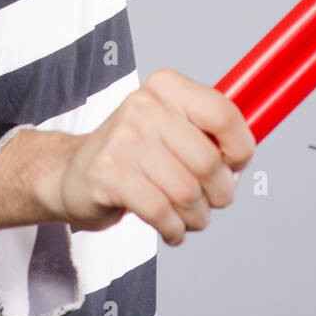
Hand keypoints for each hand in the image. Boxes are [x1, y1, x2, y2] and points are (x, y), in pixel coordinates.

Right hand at [53, 67, 255, 245]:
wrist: (72, 173)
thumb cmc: (133, 154)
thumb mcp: (171, 129)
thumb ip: (209, 136)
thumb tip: (243, 159)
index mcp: (166, 86)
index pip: (223, 114)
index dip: (240, 149)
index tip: (235, 166)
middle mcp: (144, 105)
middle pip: (209, 161)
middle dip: (219, 194)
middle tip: (210, 203)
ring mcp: (123, 138)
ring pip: (187, 192)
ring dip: (196, 216)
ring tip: (188, 218)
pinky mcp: (108, 173)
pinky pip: (161, 211)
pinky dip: (173, 229)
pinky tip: (170, 229)